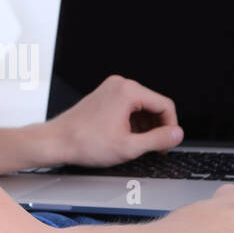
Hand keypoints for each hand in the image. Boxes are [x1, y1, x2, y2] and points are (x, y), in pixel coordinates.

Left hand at [45, 74, 183, 168]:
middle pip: (154, 104)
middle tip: (158, 148)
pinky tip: (129, 138)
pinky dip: (133, 122)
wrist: (56, 141)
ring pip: (142, 106)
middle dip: (158, 126)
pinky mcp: (105, 96)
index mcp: (128, 92)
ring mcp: (111, 89)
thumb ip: (158, 140)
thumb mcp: (128, 147)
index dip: (171, 126)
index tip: (170, 143)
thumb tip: (177, 134)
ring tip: (141, 146)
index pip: (165, 105)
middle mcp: (120, 85)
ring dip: (146, 125)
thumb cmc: (85, 143)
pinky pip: (129, 106)